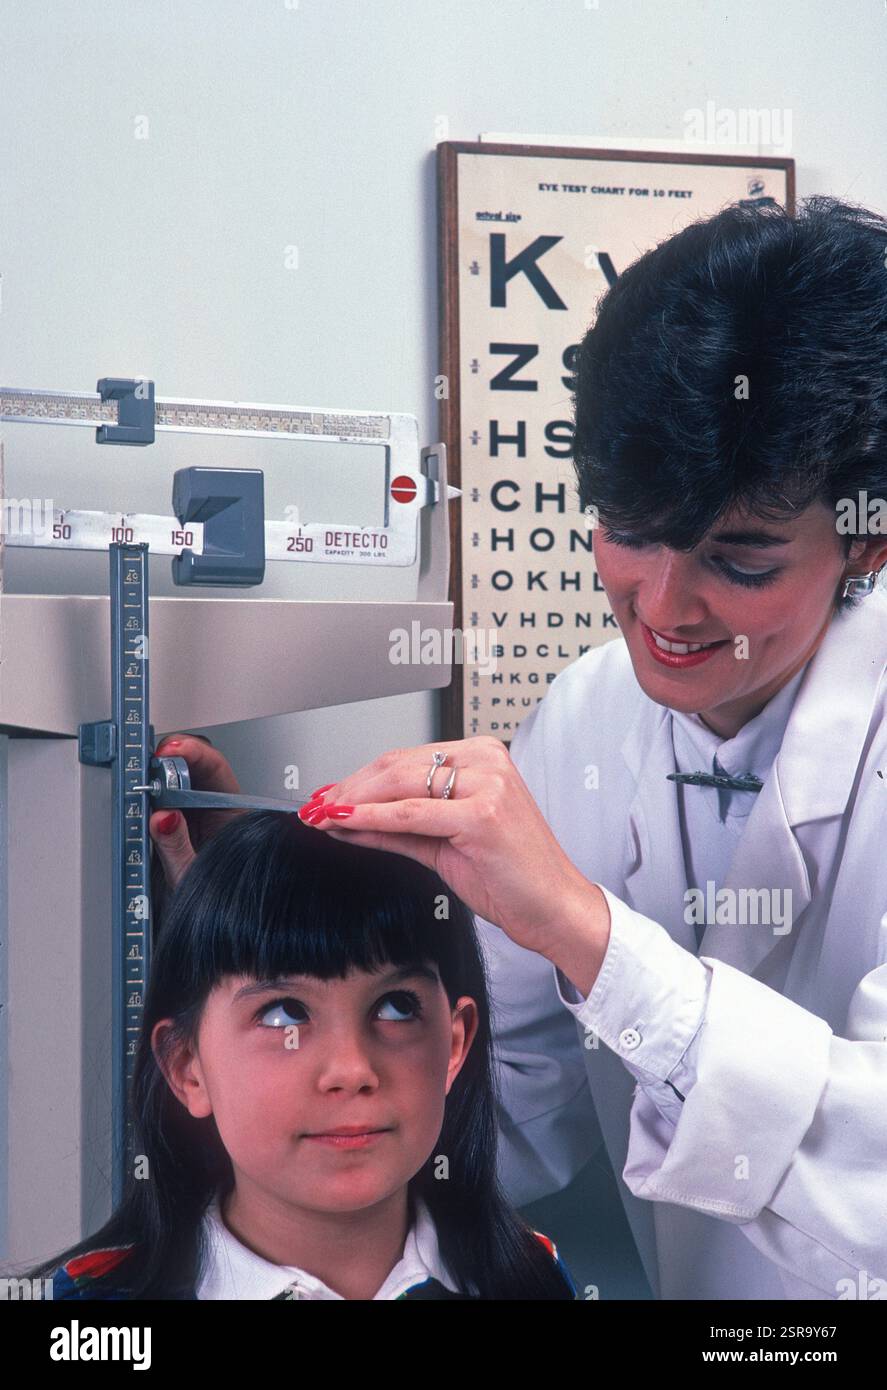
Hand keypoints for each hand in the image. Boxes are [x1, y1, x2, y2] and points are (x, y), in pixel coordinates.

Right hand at [149, 734, 243, 889]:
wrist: (218, 925)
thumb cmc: (222, 902)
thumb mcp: (192, 877)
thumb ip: (177, 847)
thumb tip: (163, 817)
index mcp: (233, 815)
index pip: (215, 768)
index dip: (193, 753)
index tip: (170, 751)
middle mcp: (217, 810)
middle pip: (194, 768)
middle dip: (169, 761)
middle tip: (147, 766)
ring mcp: (197, 816)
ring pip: (177, 782)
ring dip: (157, 778)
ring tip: (140, 782)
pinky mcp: (178, 825)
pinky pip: (163, 801)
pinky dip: (149, 797)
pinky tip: (140, 799)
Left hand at [300, 735, 609, 972]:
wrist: (554, 909)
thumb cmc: (512, 878)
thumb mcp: (443, 844)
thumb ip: (395, 829)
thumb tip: (344, 820)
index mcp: (482, 757)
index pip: (404, 759)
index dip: (357, 779)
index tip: (326, 798)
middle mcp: (487, 761)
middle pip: (396, 766)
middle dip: (347, 788)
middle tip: (314, 807)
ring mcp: (488, 784)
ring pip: (399, 784)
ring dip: (351, 801)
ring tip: (320, 815)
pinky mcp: (483, 813)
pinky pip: (411, 814)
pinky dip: (371, 818)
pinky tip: (343, 823)